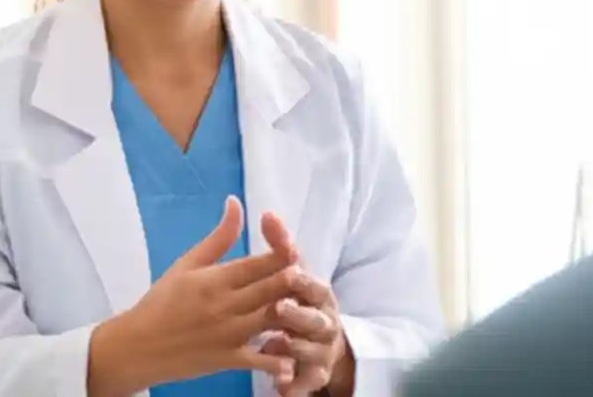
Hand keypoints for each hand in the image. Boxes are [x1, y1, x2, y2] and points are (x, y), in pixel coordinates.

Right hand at [87, 196, 299, 396]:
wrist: (137, 346)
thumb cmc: (162, 301)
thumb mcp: (187, 264)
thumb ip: (219, 236)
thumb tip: (236, 202)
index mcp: (215, 279)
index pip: (257, 264)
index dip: (282, 256)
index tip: (297, 251)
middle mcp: (224, 305)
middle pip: (270, 290)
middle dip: (294, 283)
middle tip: (312, 277)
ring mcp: (228, 334)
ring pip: (271, 322)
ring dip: (294, 317)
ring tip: (313, 311)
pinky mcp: (227, 359)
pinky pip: (257, 362)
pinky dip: (276, 362)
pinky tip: (293, 360)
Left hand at [259, 216, 355, 396]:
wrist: (323, 344)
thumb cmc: (301, 302)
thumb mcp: (292, 275)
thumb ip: (281, 246)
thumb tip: (267, 213)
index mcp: (319, 295)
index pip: (313, 285)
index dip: (303, 280)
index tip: (289, 273)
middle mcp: (325, 322)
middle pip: (314, 319)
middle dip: (298, 315)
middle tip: (278, 309)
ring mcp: (320, 350)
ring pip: (310, 351)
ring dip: (294, 348)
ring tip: (272, 346)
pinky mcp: (313, 375)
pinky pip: (306, 382)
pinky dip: (295, 385)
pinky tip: (280, 387)